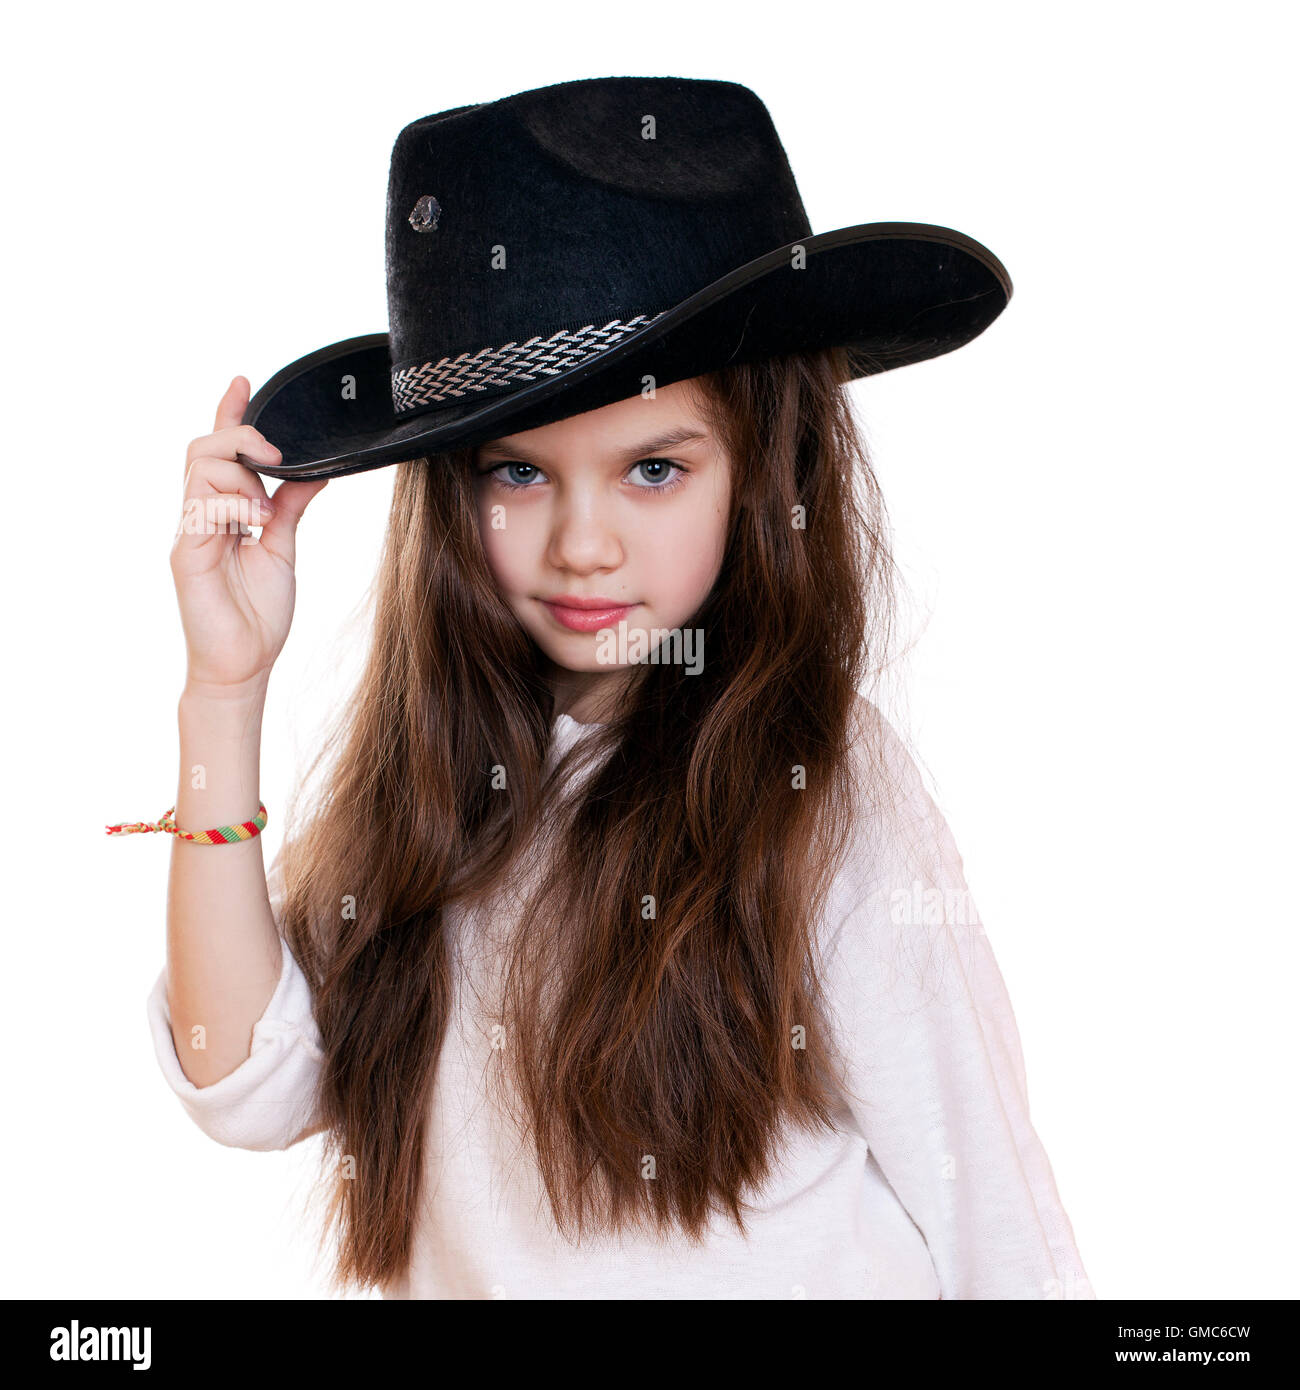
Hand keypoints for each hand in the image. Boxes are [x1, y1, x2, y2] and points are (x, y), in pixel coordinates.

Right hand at [170, 376, 327, 692]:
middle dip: (238, 435)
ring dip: (240, 476)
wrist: (244, 665)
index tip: (245, 381)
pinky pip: (202, 507)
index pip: (219, 450)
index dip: (229, 412)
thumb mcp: (283, 549)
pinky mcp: (186, 553)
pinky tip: (253, 523)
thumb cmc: (259, 615)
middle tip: (274, 454)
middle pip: (201, 448)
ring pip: (200, 469)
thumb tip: (315, 470)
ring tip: (264, 510)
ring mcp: (190, 532)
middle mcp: (201, 516)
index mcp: (224, 512)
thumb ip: (290, 507)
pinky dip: (234, 504)